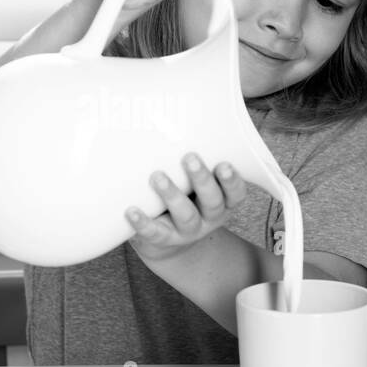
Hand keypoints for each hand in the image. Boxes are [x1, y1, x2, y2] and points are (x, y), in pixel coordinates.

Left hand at [125, 154, 246, 262]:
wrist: (168, 242)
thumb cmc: (184, 198)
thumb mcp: (194, 185)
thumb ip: (191, 163)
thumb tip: (169, 123)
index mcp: (222, 201)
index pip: (235, 193)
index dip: (232, 181)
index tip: (224, 164)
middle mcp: (209, 217)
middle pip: (212, 201)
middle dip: (202, 179)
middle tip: (190, 157)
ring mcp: (188, 231)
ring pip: (185, 215)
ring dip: (172, 195)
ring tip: (158, 176)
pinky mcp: (164, 240)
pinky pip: (155, 233)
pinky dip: (143, 223)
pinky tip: (131, 211)